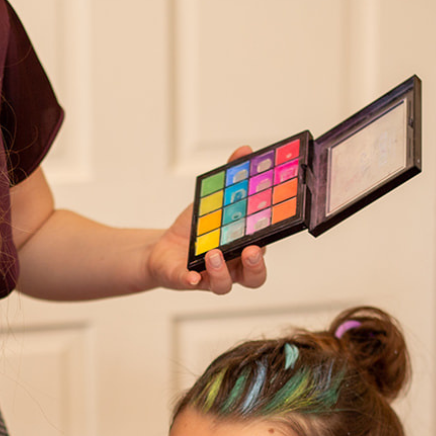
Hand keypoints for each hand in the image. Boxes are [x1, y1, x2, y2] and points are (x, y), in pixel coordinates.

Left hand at [149, 145, 267, 295]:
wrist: (165, 249)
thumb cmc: (198, 230)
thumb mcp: (215, 201)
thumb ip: (231, 177)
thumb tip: (244, 150)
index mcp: (245, 250)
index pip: (265, 251)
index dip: (270, 245)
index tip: (268, 231)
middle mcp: (233, 268)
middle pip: (254, 277)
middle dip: (255, 266)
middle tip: (251, 251)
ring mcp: (211, 278)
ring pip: (224, 285)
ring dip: (221, 271)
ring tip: (213, 254)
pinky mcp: (188, 281)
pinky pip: (192, 284)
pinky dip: (191, 280)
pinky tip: (191, 275)